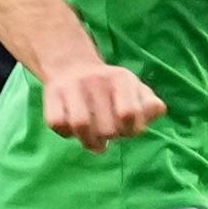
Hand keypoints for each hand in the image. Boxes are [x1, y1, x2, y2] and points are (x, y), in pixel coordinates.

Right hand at [39, 59, 165, 152]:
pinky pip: (57, 123)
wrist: (73, 66)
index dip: (130, 130)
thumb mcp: (136, 91)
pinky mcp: (51, 94)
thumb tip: (156, 109)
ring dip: (89, 141)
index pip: (129, 114)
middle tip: (110, 134)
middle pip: (106, 126)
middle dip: (111, 137)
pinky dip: (66, 134)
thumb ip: (151, 105)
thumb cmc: (112, 89)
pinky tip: (74, 131)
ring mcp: (72, 86)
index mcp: (121, 78)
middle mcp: (96, 79)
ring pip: (80, 125)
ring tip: (94, 142)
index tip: (127, 129)